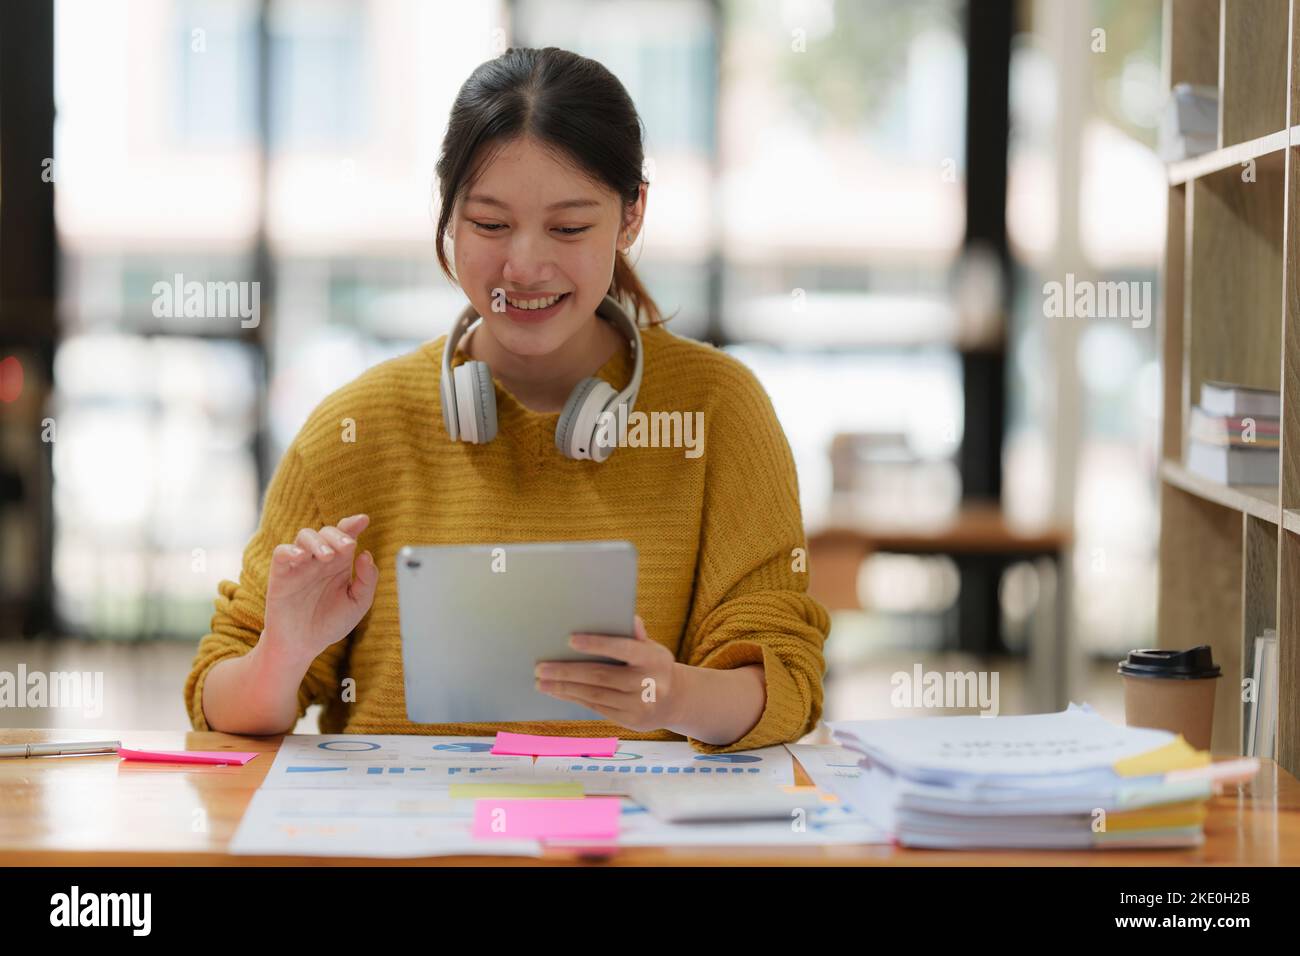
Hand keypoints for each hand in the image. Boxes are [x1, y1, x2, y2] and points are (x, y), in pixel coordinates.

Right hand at [263, 513, 378, 663]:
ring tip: (328, 556)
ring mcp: (300, 565)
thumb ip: (367, 580)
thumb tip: (366, 554)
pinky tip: (301, 557)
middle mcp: (320, 560)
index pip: (346, 536)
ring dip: (317, 541)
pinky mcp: (281, 575)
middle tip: (347, 547)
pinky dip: (290, 550)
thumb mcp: (358, 603)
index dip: (353, 525)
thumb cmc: (330, 623)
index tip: (363, 520)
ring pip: (304, 536)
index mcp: (340, 564)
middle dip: (338, 534)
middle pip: (326, 532)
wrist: (303, 645)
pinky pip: (281, 552)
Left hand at [534, 615, 678, 731]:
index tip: (570, 639)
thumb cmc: (653, 665)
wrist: (675, 701)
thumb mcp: (652, 647)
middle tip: (541, 667)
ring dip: (564, 688)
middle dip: (567, 672)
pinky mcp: (630, 721)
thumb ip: (635, 635)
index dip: (597, 644)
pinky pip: (596, 708)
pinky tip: (558, 691)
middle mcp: (649, 684)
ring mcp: (640, 706)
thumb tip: (627, 617)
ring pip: (594, 695)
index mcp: (654, 659)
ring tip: (541, 681)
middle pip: (601, 676)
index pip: (623, 649)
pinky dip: (574, 698)